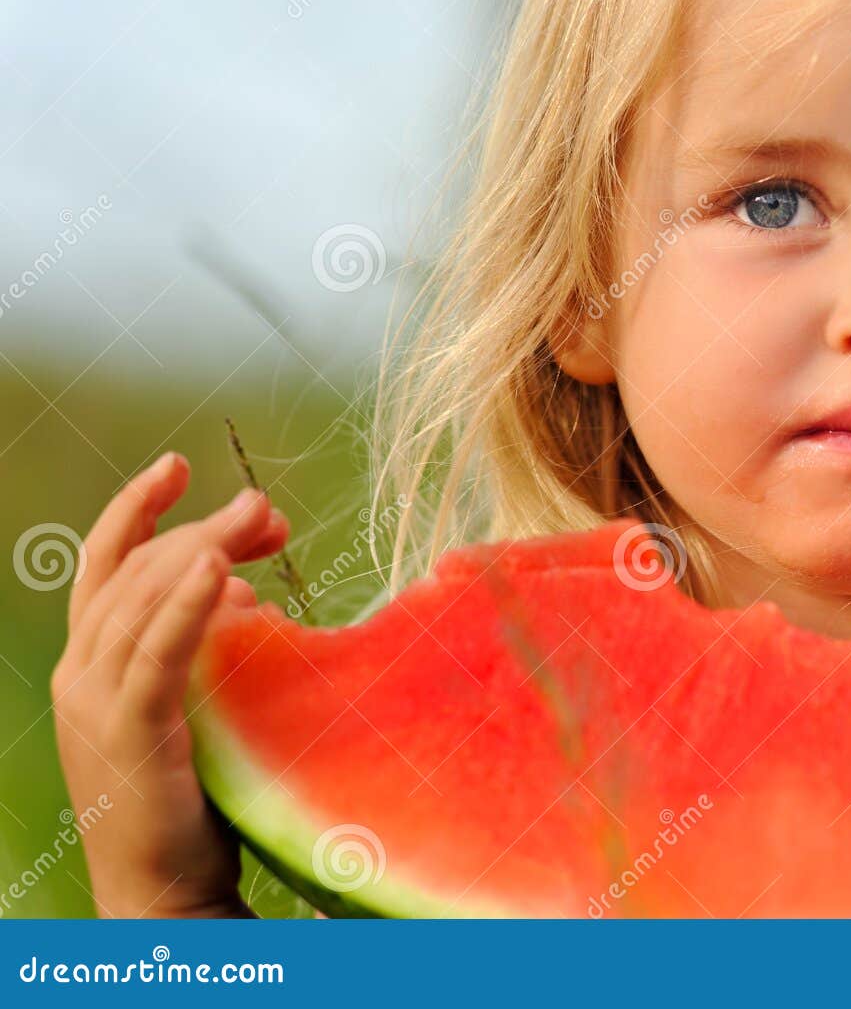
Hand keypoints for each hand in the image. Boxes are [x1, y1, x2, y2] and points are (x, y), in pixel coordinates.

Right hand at [51, 452, 288, 916]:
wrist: (164, 891)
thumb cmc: (191, 798)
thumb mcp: (199, 705)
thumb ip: (212, 647)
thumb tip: (253, 595)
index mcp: (92, 662)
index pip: (109, 564)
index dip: (138, 507)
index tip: (181, 463)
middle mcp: (80, 673)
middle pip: (137, 571)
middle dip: (201, 526)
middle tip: (266, 507)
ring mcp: (95, 701)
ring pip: (143, 601)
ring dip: (203, 548)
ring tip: (257, 517)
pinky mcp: (126, 732)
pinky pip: (156, 655)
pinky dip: (187, 606)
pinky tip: (220, 570)